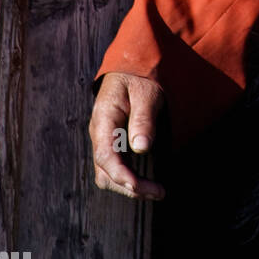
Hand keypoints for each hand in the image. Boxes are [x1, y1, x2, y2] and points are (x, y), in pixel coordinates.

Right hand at [89, 72, 165, 199]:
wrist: (131, 66)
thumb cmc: (140, 77)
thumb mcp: (146, 92)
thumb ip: (143, 118)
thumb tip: (141, 147)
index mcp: (104, 119)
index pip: (105, 156)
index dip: (122, 176)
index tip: (142, 187)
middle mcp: (99, 133)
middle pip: (104, 172)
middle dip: (129, 187)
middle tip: (159, 192)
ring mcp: (103, 139)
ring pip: (107, 173)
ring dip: (129, 186)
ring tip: (156, 192)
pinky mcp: (111, 142)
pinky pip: (114, 166)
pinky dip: (128, 178)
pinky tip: (146, 181)